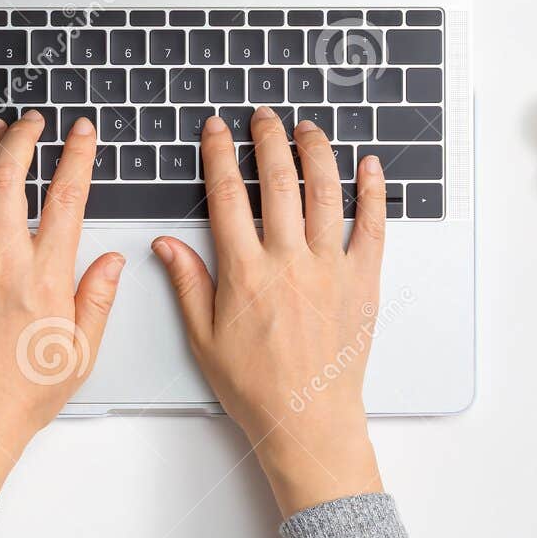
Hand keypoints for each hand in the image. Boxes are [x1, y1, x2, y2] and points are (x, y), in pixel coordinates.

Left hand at [0, 113, 124, 491]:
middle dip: (23, 137)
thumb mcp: (81, 352)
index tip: (81, 133)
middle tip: (33, 122)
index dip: (76, 156)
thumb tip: (113, 259)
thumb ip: (98, 299)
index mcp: (45, 278)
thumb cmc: (22, 394)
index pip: (66, 198)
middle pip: (10, 176)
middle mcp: (1, 262)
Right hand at [152, 107, 388, 515]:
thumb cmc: (256, 387)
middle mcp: (289, 262)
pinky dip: (370, 192)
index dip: (219, 155)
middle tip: (262, 117)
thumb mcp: (204, 338)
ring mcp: (330, 269)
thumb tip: (165, 244)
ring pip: (325, 192)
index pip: (227, 196)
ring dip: (315, 152)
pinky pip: (371, 226)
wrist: (308, 420)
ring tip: (307, 128)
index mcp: (245, 273)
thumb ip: (188, 283)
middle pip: (278, 182)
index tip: (215, 131)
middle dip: (268, 140)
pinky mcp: (362, 281)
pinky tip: (368, 165)